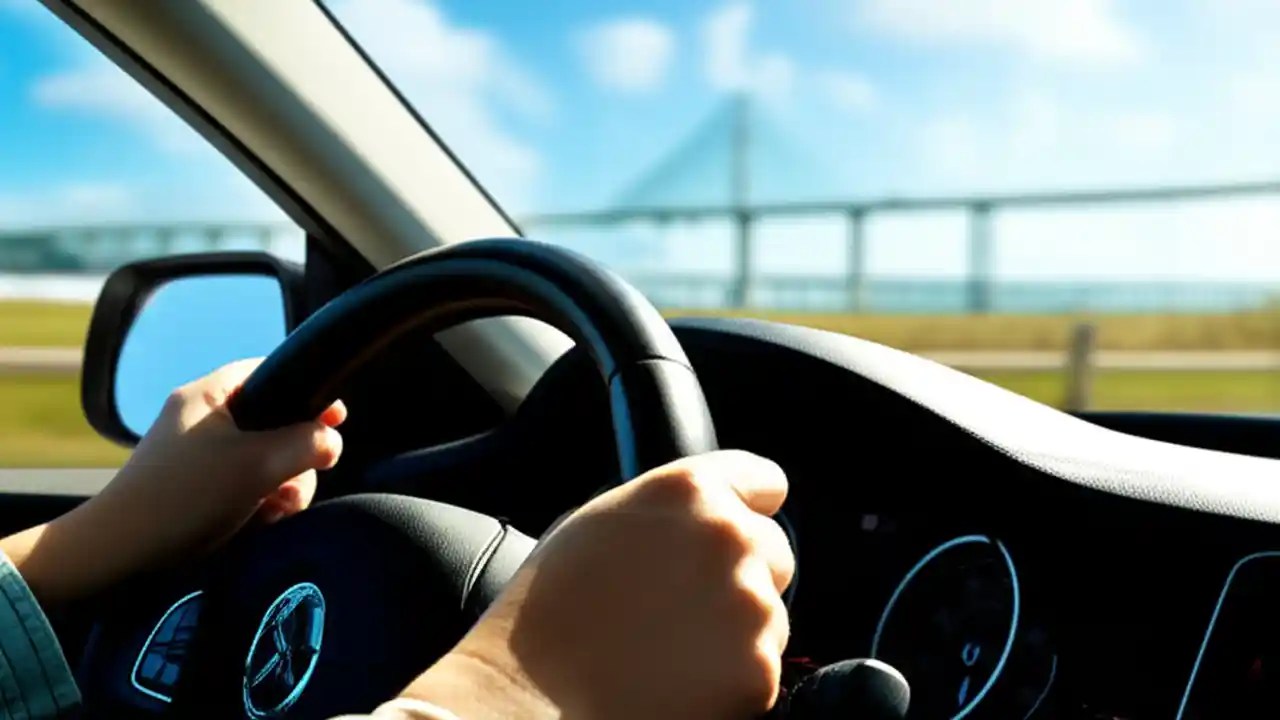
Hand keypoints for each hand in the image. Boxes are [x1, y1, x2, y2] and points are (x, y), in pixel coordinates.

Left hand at [4, 358, 345, 603]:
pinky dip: (263, 504)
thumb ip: (308, 444)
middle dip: (296, 457)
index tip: (335, 417)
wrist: (122, 554)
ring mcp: (204, 458)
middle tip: (294, 481)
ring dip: (284, 487)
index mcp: (208, 395)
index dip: (307, 390)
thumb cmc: (185, 497)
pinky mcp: (204, 491)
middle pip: (278, 423)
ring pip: (270, 460)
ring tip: (271, 510)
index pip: (270, 371)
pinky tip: (259, 522)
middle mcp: (206, 421)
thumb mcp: (258, 464)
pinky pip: (251, 487)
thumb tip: (333, 441)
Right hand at [402, 450, 794, 719]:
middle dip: (743, 574)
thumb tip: (708, 510)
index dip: (749, 506)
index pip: (764, 481)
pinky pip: (760, 670)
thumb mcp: (600, 520)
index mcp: (689, 491)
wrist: (532, 696)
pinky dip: (730, 680)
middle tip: (682, 605)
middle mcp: (730, 538)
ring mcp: (751, 607)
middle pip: (775, 550)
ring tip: (667, 647)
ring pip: (771, 615)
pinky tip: (675, 680)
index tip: (741, 524)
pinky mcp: (758, 671)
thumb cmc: (549, 609)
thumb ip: (666, 507)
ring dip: (737, 631)